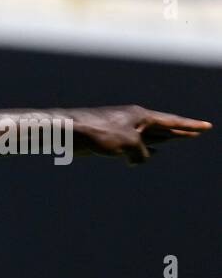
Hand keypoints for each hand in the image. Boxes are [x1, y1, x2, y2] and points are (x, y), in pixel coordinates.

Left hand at [71, 106, 210, 164]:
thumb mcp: (128, 144)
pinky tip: (148, 154)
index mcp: (142, 116)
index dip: (190, 126)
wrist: (70, 132)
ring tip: (180, 138)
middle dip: (181, 130)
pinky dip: (144, 150)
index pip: (172, 121)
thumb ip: (140, 153)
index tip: (206, 126)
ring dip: (165, 139)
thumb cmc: (99, 132)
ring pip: (149, 136)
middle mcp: (134, 121)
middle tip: (198, 131)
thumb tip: (139, 161)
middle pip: (163, 127)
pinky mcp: (111, 140)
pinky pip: (134, 146)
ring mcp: (123, 130)